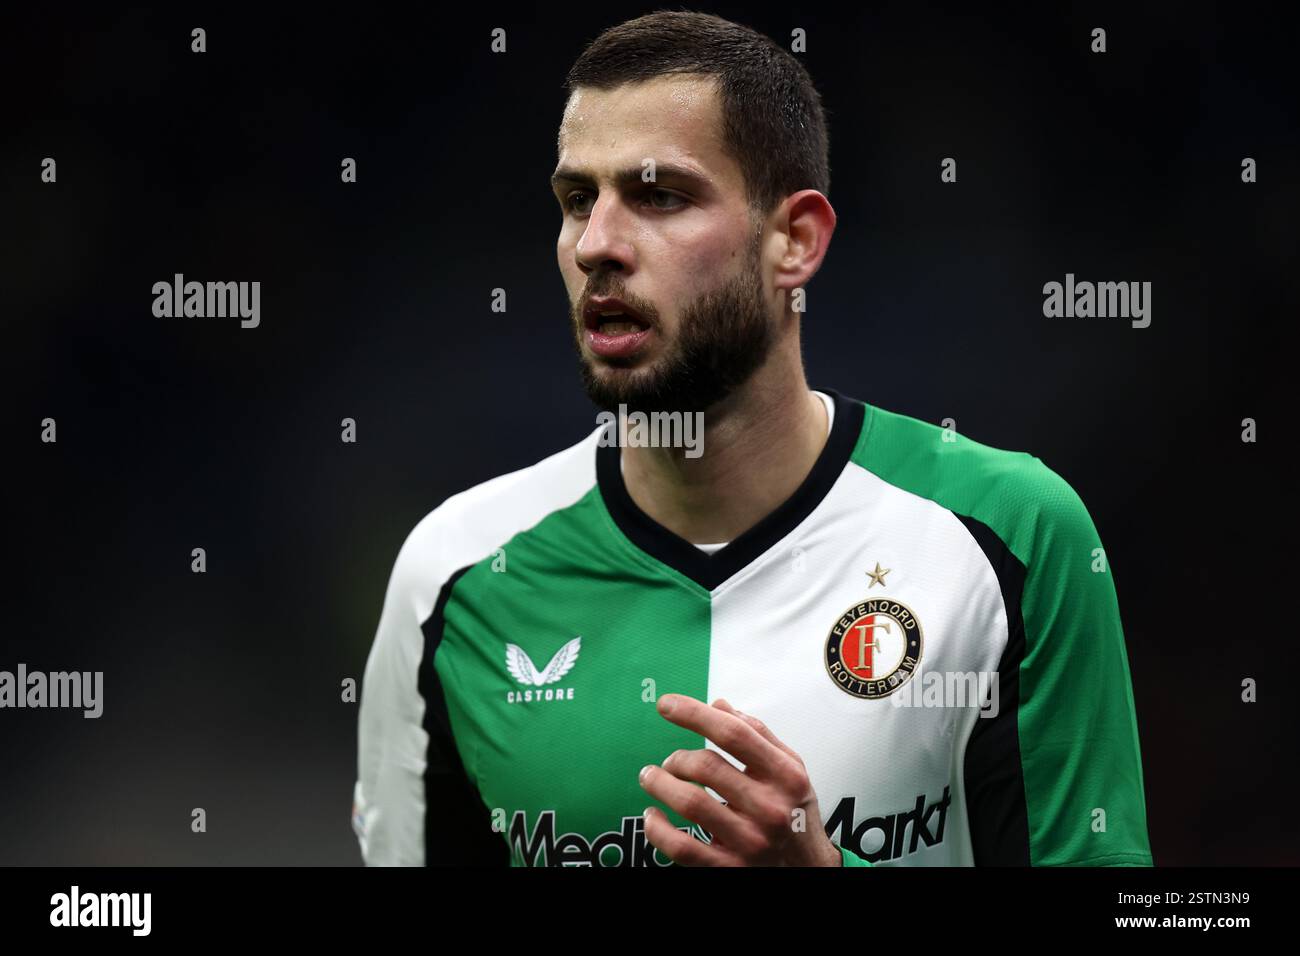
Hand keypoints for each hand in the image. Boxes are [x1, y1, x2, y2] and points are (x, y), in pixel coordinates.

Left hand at [638, 694, 841, 865]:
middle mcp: (769, 808)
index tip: (668, 704)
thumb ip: (758, 735)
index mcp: (784, 776)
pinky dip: (658, 829)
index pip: (734, 734)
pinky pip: (683, 847)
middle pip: (707, 767)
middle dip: (676, 758)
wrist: (810, 869)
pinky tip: (653, 816)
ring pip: (691, 803)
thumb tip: (719, 706)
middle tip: (668, 761)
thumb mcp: (791, 769)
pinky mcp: (729, 867)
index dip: (695, 714)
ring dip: (660, 784)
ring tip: (652, 778)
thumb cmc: (796, 815)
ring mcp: (750, 840)